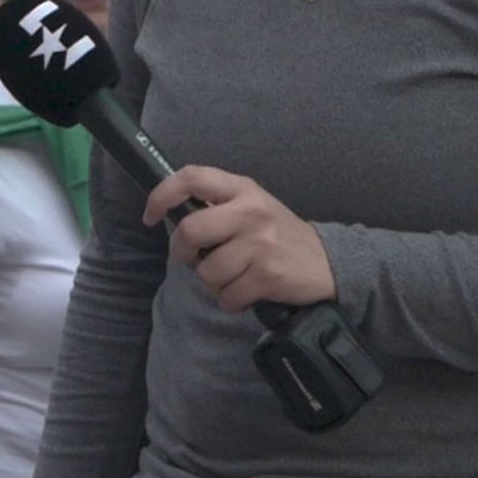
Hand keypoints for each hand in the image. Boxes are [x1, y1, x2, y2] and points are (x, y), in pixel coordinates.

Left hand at [146, 166, 336, 312]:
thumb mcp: (253, 204)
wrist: (326, 261)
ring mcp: (260, 244)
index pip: (192, 177)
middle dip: (182, 252)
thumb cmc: (278, 234)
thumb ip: (218, 203)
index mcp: (243, 189)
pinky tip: (247, 290)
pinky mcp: (268, 275)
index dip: (162, 195)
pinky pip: (226, 297)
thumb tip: (171, 216)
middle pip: (190, 231)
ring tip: (234, 275)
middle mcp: (251, 212)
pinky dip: (231, 300)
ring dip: (213, 282)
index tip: (150, 215)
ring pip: (206, 272)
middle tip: (193, 258)